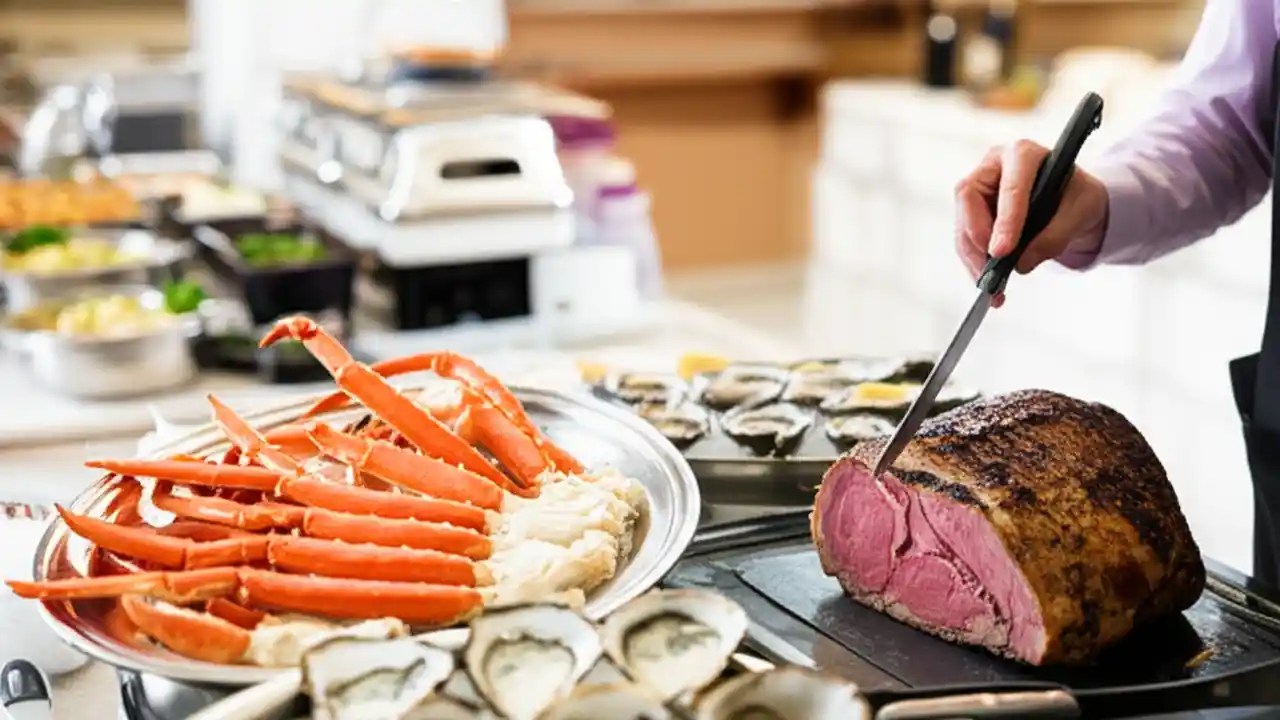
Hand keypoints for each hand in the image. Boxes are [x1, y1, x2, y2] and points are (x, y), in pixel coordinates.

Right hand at [954, 140, 1108, 306]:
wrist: (1072, 203)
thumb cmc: (1077, 197)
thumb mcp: (1080, 212)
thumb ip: (1054, 236)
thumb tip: (1021, 264)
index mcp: (1023, 153)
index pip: (1009, 187)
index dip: (1004, 221)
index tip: (1001, 252)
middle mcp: (993, 166)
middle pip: (969, 198)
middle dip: (977, 238)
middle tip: (990, 270)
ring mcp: (979, 188)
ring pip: (962, 223)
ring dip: (973, 257)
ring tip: (989, 286)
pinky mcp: (972, 212)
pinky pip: (965, 239)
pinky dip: (974, 263)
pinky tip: (987, 282)